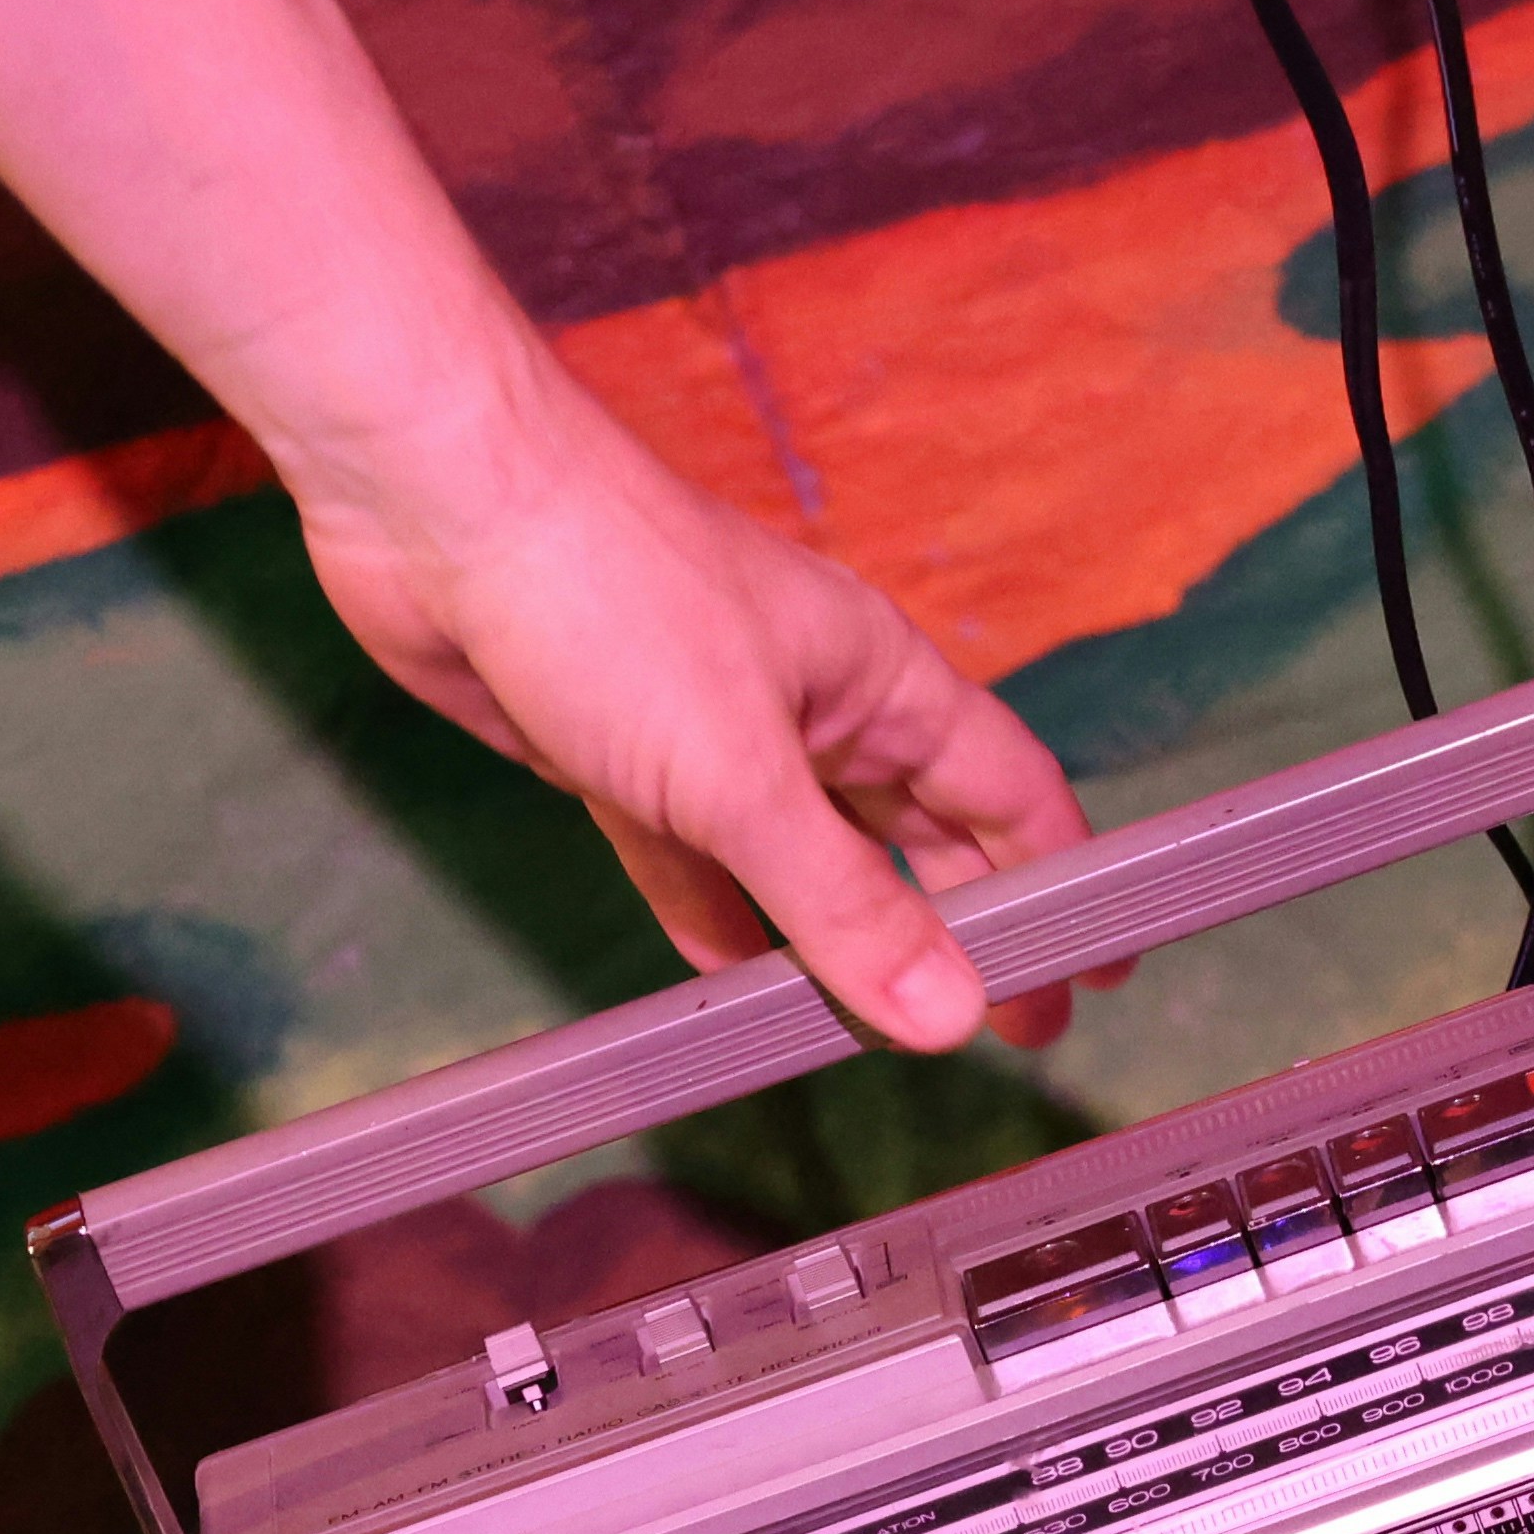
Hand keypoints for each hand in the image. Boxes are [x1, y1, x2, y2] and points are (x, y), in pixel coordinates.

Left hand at [290, 368, 1107, 1052]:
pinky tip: (733, 980)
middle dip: (966, 927)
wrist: (434, 502)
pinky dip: (719, 920)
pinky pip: (695, 860)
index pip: (1012, 796)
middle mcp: (815, 706)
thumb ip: (847, 903)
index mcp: (881, 683)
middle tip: (1007, 1026)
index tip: (1099, 963)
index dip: (1062, 880)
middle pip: (921, 835)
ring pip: (808, 858)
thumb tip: (949, 1015)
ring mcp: (719, 732)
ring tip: (878, 1031)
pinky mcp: (625, 757)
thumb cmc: (609, 591)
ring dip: (840, 940)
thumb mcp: (745, 776)